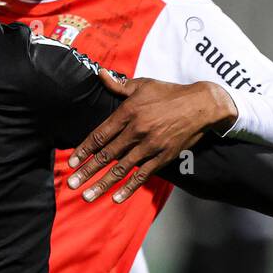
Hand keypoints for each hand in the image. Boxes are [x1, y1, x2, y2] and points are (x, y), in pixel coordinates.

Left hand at [67, 72, 236, 203]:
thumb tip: (100, 74)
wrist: (201, 105)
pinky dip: (129, 188)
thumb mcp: (143, 85)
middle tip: (71, 184)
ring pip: (122, 169)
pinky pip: (143, 175)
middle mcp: (137, 130)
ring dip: (103, 184)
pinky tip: (116, 198)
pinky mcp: (163, 157)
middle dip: (87, 171)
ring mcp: (151, 146)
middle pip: (107, 155)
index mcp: (129, 112)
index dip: (84, 150)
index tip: (71, 162)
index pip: (100, 135)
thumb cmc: (169, 93)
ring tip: (87, 196)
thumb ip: (119, 85)